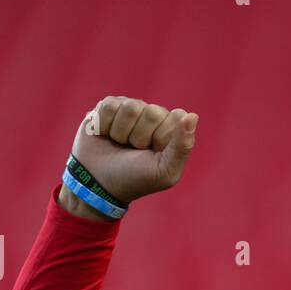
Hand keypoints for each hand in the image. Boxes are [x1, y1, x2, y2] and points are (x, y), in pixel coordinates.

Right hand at [61, 96, 198, 216]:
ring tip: (119, 144)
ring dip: (121, 132)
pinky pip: (109, 105)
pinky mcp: (108, 106)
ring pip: (130, 107)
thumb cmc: (135, 179)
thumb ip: (183, 146)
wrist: (97, 183)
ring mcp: (130, 110)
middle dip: (139, 137)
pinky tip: (105, 135)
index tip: (153, 153)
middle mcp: (153, 116)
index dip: (161, 138)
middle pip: (152, 112)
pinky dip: (104, 125)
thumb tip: (193, 115)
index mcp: (171, 130)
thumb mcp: (165, 171)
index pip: (176, 117)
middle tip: (133, 151)